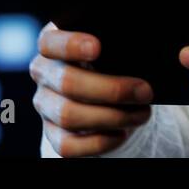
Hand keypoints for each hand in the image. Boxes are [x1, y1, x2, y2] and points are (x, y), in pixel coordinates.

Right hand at [30, 21, 154, 156]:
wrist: (105, 93)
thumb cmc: (109, 63)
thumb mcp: (110, 49)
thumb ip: (115, 47)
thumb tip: (138, 60)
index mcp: (53, 44)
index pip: (49, 42)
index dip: (70, 44)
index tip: (97, 48)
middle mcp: (44, 74)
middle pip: (67, 82)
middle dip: (112, 90)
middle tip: (144, 91)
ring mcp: (45, 106)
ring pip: (69, 115)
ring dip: (113, 117)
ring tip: (141, 114)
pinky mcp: (53, 135)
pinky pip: (69, 145)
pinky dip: (99, 142)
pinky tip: (121, 133)